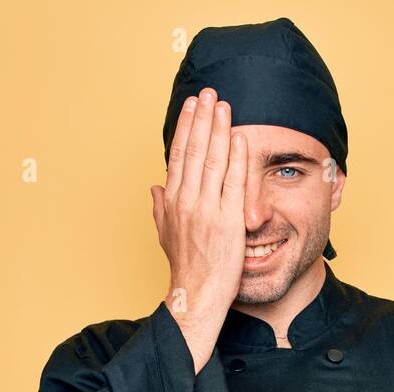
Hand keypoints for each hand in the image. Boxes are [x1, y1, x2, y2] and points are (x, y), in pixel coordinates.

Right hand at [151, 86, 248, 373]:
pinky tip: (240, 138)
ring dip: (218, 130)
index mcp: (172, 202)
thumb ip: (160, 209)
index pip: (178, 156)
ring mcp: (207, 210)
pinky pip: (233, 182)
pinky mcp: (228, 220)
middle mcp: (187, 201)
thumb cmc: (185, 269)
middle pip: (194, 151)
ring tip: (223, 105)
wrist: (196, 296)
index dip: (186, 128)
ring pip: (212, 160)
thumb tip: (154, 188)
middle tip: (208, 93)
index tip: (192, 107)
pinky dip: (236, 158)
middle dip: (201, 119)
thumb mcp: (166, 236)